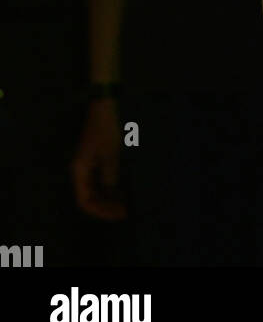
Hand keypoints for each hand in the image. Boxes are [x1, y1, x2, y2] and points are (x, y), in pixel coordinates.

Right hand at [70, 99, 126, 221]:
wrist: (103, 108)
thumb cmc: (105, 129)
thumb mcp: (110, 153)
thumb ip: (110, 176)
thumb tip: (111, 194)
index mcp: (80, 171)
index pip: (84, 201)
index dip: (100, 211)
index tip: (116, 214)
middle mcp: (80, 171)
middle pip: (89, 197)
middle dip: (105, 206)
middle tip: (124, 211)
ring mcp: (86, 166)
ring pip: (94, 191)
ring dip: (108, 199)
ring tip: (125, 204)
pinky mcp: (93, 161)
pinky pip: (99, 181)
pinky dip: (109, 189)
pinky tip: (121, 191)